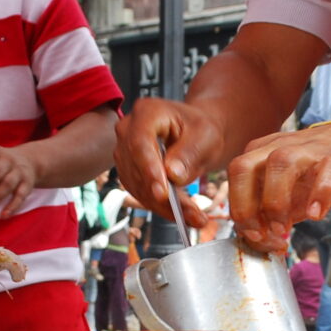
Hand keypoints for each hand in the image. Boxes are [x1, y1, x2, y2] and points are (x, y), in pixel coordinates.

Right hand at [114, 98, 223, 227]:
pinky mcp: (129, 170)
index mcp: (147, 113)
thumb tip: (172, 175)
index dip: (149, 170)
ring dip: (163, 206)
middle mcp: (128, 130)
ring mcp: (125, 151)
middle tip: (190, 215)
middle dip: (162, 196)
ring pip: (137, 185)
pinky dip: (161, 207)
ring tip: (194, 218)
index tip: (162, 193)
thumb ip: (189, 153)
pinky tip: (183, 215)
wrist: (196, 133)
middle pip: (137, 168)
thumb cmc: (201, 129)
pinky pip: (140, 192)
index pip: (140, 143)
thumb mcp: (205, 136)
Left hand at [228, 122, 330, 252]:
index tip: (255, 236)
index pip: (235, 179)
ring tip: (284, 230)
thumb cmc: (319, 171)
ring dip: (276, 203)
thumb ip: (269, 211)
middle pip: (243, 167)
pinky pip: (326, 173)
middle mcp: (279, 147)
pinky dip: (319, 195)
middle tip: (262, 234)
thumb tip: (256, 240)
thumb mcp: (288, 191)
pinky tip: (316, 215)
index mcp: (261, 153)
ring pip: (280, 164)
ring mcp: (309, 150)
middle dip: (246, 206)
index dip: (239, 212)